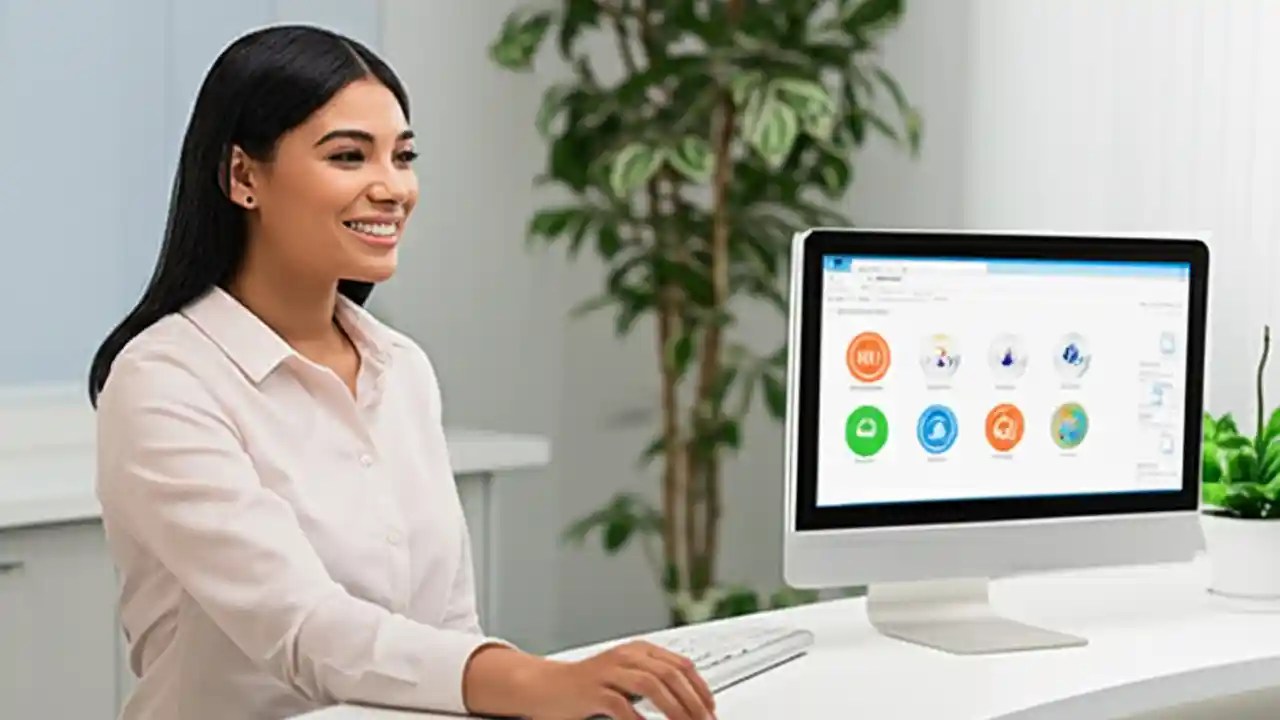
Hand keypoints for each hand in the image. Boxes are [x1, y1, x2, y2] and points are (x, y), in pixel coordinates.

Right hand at [526, 640, 715, 719]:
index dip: (701, 688)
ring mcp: (609, 672)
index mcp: (639, 650)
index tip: (711, 708)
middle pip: (670, 675)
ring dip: (674, 709)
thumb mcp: (625, 676)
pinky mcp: (593, 690)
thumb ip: (653, 681)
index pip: (681, 664)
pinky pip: (621, 705)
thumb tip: (687, 701)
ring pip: (651, 685)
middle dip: (693, 702)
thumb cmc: (589, 686)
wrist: (546, 686)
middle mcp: (626, 656)